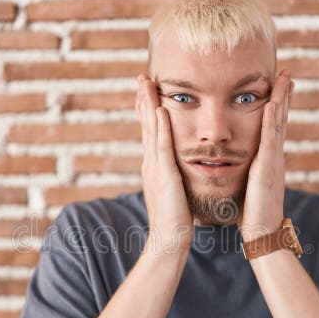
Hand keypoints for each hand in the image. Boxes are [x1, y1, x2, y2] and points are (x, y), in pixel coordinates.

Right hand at [135, 74, 192, 255]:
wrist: (170, 240)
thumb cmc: (176, 220)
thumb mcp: (174, 192)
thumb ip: (173, 178)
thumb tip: (177, 170)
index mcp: (155, 167)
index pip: (151, 133)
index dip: (148, 111)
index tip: (149, 90)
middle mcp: (151, 163)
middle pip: (146, 125)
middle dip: (144, 100)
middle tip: (142, 77)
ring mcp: (155, 168)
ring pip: (151, 130)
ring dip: (148, 105)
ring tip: (146, 83)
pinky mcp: (164, 175)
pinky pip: (162, 146)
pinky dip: (161, 127)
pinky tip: (160, 110)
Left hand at [238, 69, 292, 241]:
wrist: (262, 234)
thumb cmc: (254, 216)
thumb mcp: (252, 190)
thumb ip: (251, 177)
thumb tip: (247, 171)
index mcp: (269, 162)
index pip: (274, 129)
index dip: (278, 109)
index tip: (279, 90)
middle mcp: (275, 158)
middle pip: (281, 121)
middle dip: (284, 97)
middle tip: (287, 75)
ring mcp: (273, 161)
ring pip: (279, 124)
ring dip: (282, 100)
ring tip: (284, 79)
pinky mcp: (267, 167)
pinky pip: (270, 138)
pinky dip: (272, 119)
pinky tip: (272, 103)